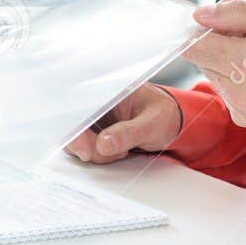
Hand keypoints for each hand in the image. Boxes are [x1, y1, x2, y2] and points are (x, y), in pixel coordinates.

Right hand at [63, 84, 183, 163]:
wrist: (172, 122)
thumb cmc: (165, 115)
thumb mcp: (152, 124)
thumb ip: (128, 133)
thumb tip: (103, 144)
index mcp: (109, 88)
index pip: (80, 104)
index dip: (76, 128)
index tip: (84, 150)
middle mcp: (98, 100)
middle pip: (74, 123)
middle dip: (83, 145)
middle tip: (103, 156)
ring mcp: (95, 115)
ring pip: (77, 137)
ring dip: (92, 152)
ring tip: (121, 151)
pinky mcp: (96, 130)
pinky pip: (85, 144)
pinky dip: (96, 154)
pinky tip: (117, 152)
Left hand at [184, 0, 245, 130]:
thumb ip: (236, 15)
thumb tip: (200, 14)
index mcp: (242, 63)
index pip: (192, 46)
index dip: (198, 28)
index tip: (214, 20)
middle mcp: (235, 91)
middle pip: (203, 58)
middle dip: (219, 39)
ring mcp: (239, 108)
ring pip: (215, 73)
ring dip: (229, 58)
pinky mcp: (245, 118)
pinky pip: (229, 90)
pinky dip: (239, 77)